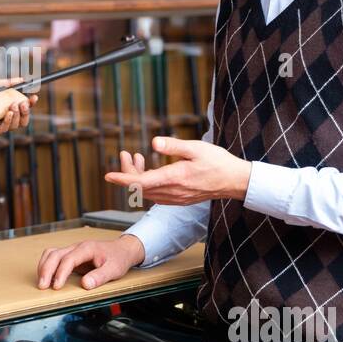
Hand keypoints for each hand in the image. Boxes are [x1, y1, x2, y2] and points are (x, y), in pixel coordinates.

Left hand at [0, 77, 37, 137]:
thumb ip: (7, 83)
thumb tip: (21, 79)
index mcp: (6, 108)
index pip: (22, 109)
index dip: (30, 104)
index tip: (34, 97)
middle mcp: (3, 118)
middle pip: (22, 120)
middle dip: (26, 112)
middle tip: (23, 103)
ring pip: (14, 126)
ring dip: (17, 115)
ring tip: (14, 106)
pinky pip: (2, 129)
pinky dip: (7, 121)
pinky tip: (8, 113)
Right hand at [36, 234, 145, 290]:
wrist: (122, 250)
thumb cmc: (118, 258)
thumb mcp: (114, 269)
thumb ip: (100, 276)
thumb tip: (85, 284)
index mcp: (87, 248)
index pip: (68, 259)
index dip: (61, 273)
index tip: (56, 286)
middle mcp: (77, 247)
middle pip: (55, 254)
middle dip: (46, 270)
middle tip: (42, 286)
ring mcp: (72, 250)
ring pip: (51, 254)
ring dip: (44, 267)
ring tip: (42, 283)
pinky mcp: (71, 255)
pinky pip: (54, 257)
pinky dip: (47, 265)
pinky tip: (46, 277)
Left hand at [105, 136, 251, 205]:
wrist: (234, 181)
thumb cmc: (217, 162)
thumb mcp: (196, 148)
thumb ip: (174, 146)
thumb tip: (154, 142)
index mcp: (175, 178)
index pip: (142, 182)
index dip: (123, 179)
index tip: (108, 176)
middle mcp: (172, 192)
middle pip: (140, 187)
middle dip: (128, 171)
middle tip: (125, 154)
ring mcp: (175, 198)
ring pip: (147, 191)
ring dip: (137, 176)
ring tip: (136, 157)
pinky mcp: (178, 199)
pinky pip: (156, 194)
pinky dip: (147, 183)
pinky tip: (148, 169)